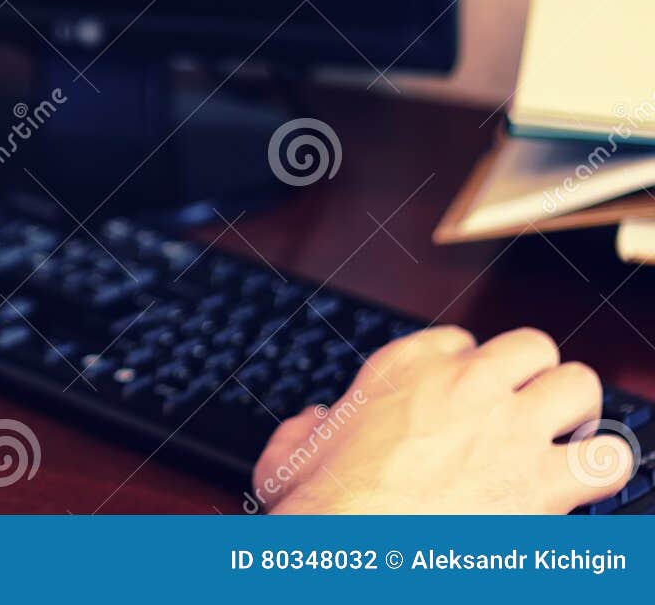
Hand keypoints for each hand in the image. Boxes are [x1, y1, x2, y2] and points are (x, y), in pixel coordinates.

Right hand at [254, 326, 634, 513]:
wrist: (351, 556)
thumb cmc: (319, 512)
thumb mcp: (288, 458)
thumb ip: (303, 429)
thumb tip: (314, 422)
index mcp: (400, 370)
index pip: (459, 341)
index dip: (466, 372)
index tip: (463, 400)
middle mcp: (462, 385)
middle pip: (530, 346)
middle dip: (533, 377)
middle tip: (525, 411)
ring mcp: (510, 427)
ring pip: (580, 383)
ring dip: (574, 411)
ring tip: (563, 439)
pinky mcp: (544, 481)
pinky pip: (608, 458)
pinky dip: (602, 468)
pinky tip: (582, 485)